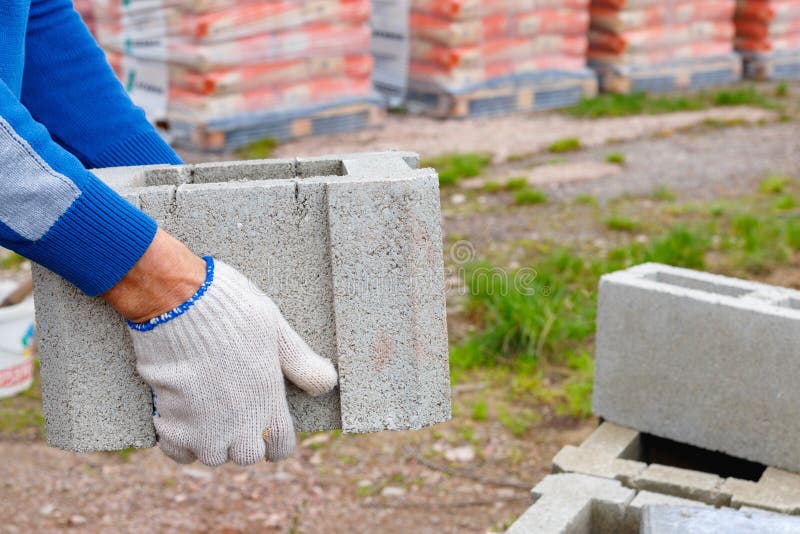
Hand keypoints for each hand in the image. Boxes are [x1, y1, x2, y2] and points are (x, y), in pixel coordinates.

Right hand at [104, 231, 337, 465]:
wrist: (175, 300)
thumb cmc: (231, 308)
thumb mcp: (276, 328)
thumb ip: (300, 362)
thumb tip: (327, 383)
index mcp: (268, 401)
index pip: (280, 447)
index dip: (276, 437)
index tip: (267, 423)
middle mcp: (238, 423)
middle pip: (247, 455)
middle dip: (243, 438)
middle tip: (235, 409)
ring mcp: (202, 427)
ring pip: (212, 455)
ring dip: (211, 440)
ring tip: (209, 410)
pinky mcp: (170, 421)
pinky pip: (178, 451)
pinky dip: (180, 439)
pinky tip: (183, 414)